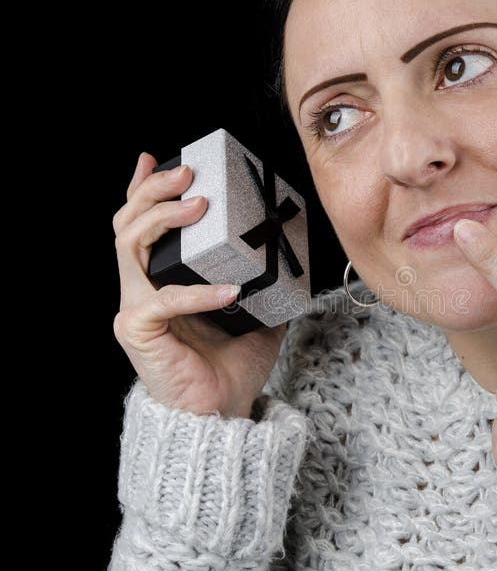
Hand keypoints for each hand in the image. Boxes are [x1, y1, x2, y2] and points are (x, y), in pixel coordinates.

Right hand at [112, 152, 287, 417]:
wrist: (222, 412)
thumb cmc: (231, 364)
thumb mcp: (256, 311)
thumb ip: (263, 280)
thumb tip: (295, 255)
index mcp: (162, 278)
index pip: (142, 225)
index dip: (143, 189)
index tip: (156, 158)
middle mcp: (141, 287)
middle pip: (127, 224)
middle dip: (153, 191)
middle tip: (188, 172)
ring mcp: (136, 308)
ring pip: (129, 247)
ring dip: (163, 219)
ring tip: (199, 205)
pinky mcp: (139, 332)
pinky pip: (163, 301)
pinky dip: (196, 292)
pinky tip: (229, 290)